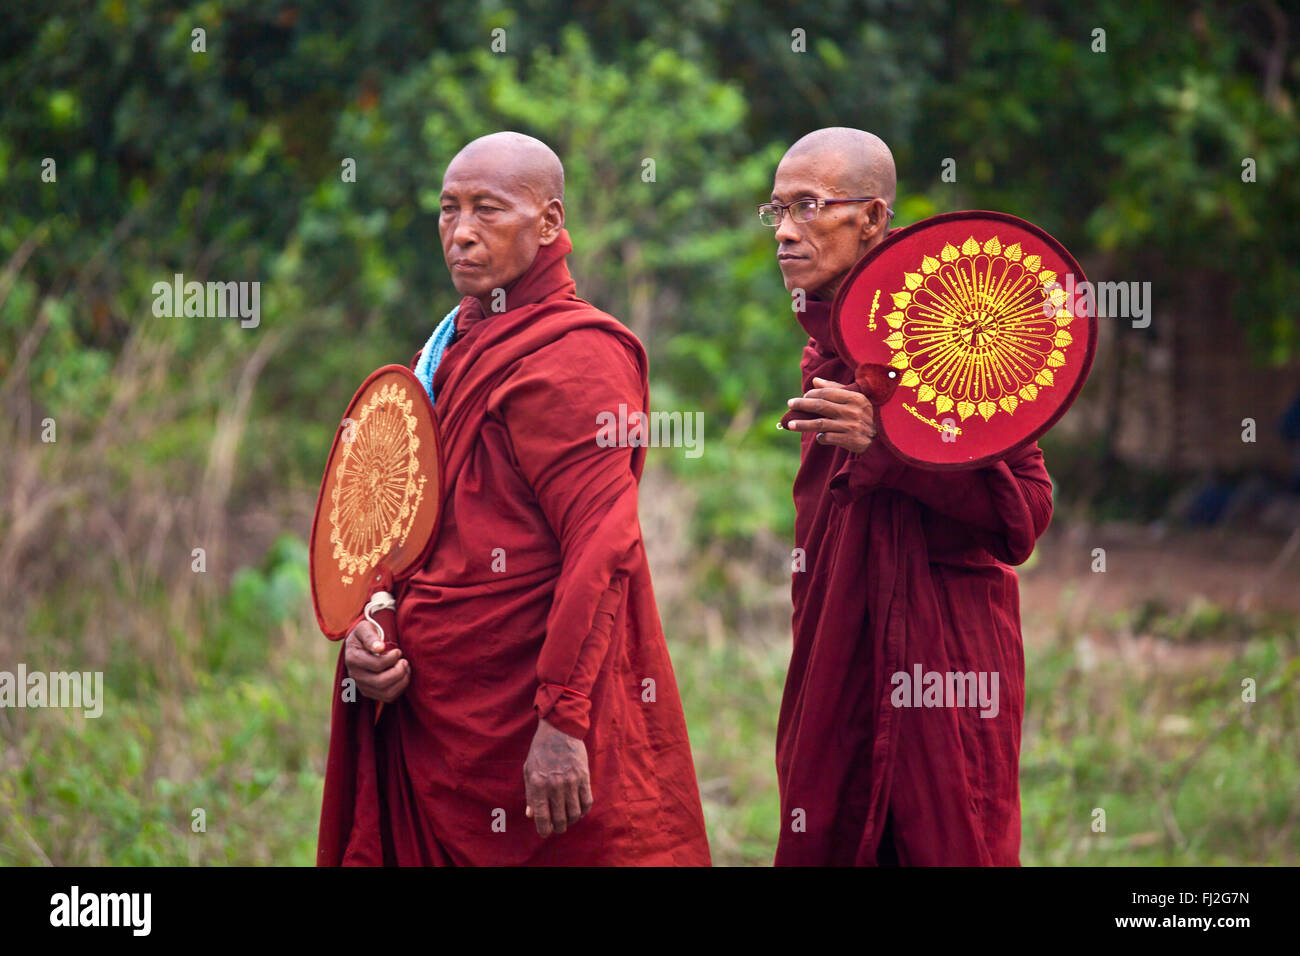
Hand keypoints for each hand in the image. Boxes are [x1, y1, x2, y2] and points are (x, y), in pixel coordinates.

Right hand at [343, 619, 409, 703]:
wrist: (359, 643)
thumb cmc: (365, 634)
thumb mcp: (365, 628)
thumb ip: (371, 636)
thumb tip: (380, 648)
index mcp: (353, 658)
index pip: (377, 665)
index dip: (392, 659)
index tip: (398, 651)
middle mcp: (355, 675)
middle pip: (381, 682)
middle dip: (399, 672)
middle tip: (404, 661)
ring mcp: (362, 685)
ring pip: (386, 693)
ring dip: (402, 681)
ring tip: (405, 668)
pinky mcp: (369, 692)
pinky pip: (388, 697)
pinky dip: (400, 688)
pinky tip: (403, 675)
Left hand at [523, 718, 593, 836]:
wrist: (559, 729)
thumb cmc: (541, 750)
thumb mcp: (529, 770)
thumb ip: (530, 794)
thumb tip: (530, 815)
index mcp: (538, 784)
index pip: (542, 817)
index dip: (544, 829)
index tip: (545, 832)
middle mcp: (554, 786)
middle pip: (560, 819)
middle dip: (559, 827)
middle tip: (558, 827)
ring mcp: (571, 782)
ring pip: (574, 813)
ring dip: (571, 820)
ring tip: (568, 818)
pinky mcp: (584, 777)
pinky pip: (587, 802)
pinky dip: (583, 810)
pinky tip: (578, 809)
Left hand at [783, 376, 876, 452]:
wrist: (883, 439)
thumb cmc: (866, 415)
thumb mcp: (856, 399)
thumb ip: (835, 389)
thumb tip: (815, 381)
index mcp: (855, 397)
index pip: (827, 392)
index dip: (812, 394)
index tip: (802, 397)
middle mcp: (853, 411)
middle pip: (821, 406)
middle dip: (802, 405)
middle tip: (790, 404)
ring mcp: (851, 426)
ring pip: (820, 423)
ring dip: (803, 424)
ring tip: (790, 424)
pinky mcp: (850, 440)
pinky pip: (828, 438)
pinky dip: (820, 437)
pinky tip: (818, 437)